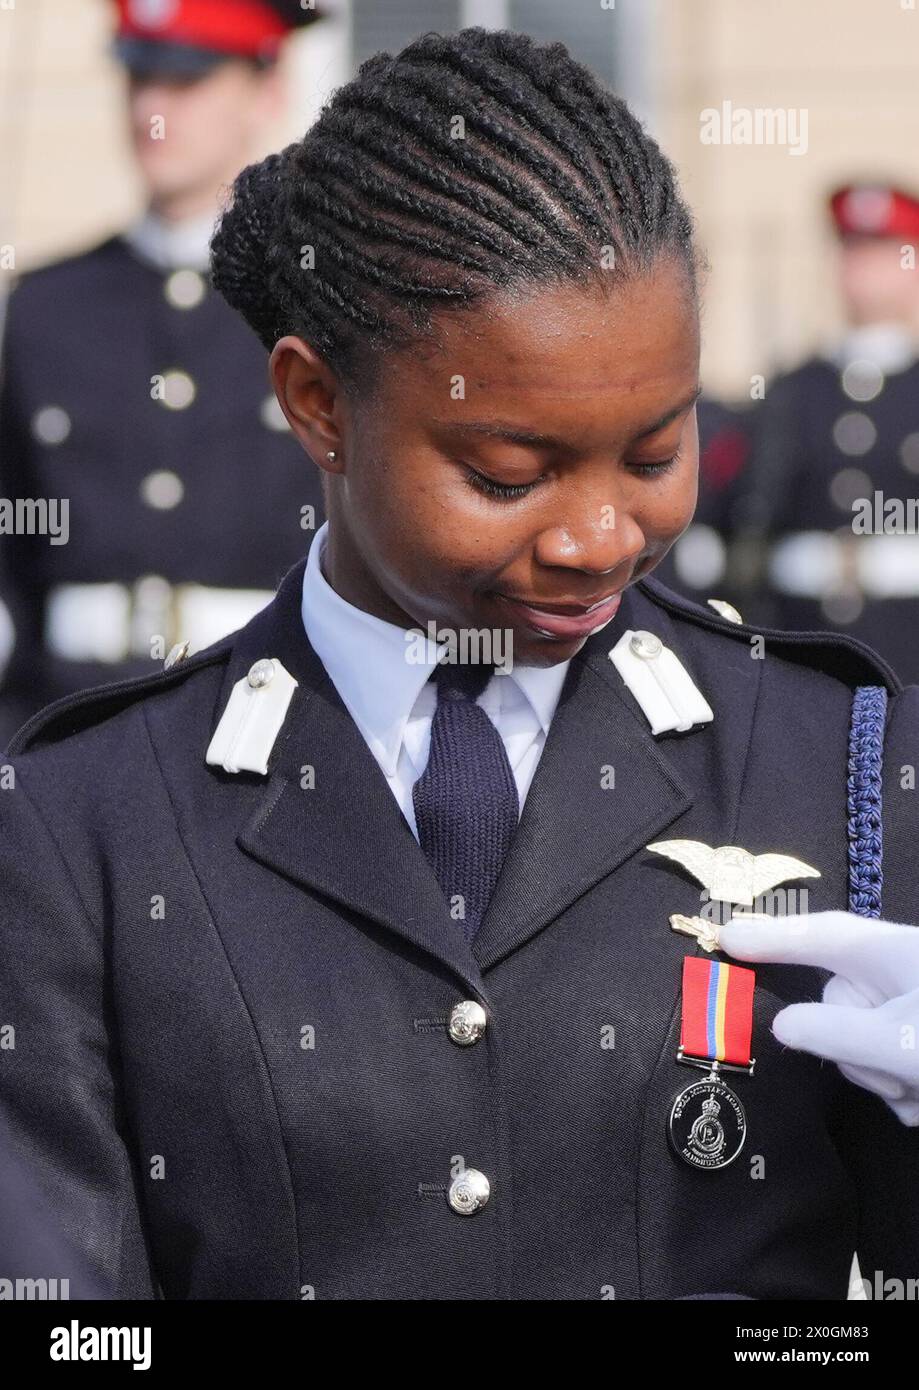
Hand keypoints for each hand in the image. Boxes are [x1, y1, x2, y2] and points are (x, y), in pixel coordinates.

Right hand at [719, 910, 918, 1125]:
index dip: (770, 937)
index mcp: (890, 952)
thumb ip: (834, 1034)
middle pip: (838, 1005)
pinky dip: (897, 1084)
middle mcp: (896, 975)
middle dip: (855, 1050)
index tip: (724, 939)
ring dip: (880, 1075)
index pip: (818, 937)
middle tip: (894, 1076)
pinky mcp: (915, 1041)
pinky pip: (884, 1059)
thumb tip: (780, 1025)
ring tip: (916, 1090)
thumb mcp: (899, 1041)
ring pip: (859, 1040)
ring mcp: (908, 1009)